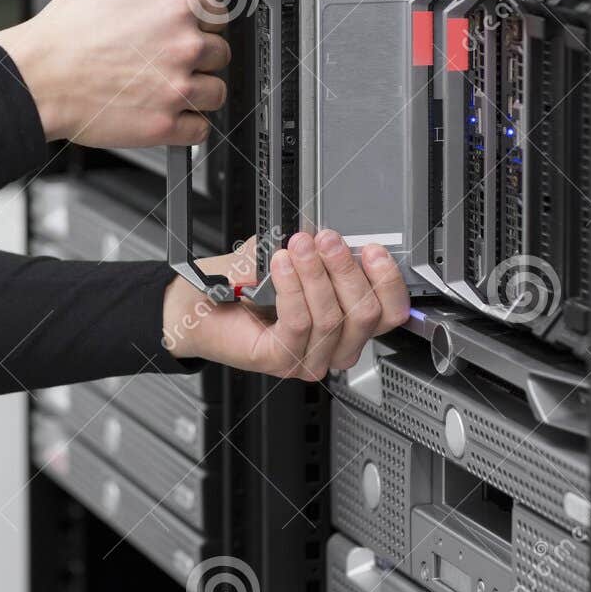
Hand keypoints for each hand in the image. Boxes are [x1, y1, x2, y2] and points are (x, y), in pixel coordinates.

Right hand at [0, 0, 232, 146]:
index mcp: (179, 9)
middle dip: (199, 54)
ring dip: (198, 89)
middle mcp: (184, 48)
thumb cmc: (71, 29)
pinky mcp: (164, 125)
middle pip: (220, 53)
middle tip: (166, 55)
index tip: (185, 27)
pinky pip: (200, 129)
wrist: (40, 76)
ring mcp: (177, 89)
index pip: (221, 12)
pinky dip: (187, 123)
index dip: (202, 18)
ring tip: (166, 83)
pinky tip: (165, 108)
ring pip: (215, 92)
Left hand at [160, 232, 411, 378]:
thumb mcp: (292, 255)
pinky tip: (282, 265)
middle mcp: (334, 346)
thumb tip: (337, 231)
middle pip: (365, 314)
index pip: (391, 312)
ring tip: (299, 247)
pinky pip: (298, 323)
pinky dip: (292, 288)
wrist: (199, 303)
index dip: (388, 280)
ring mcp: (308, 357)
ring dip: (316, 275)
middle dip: (347, 269)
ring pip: (332, 318)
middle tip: (327, 239)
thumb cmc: (245, 283)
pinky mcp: (280, 359)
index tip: (372, 248)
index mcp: (348, 323)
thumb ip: (320, 249)